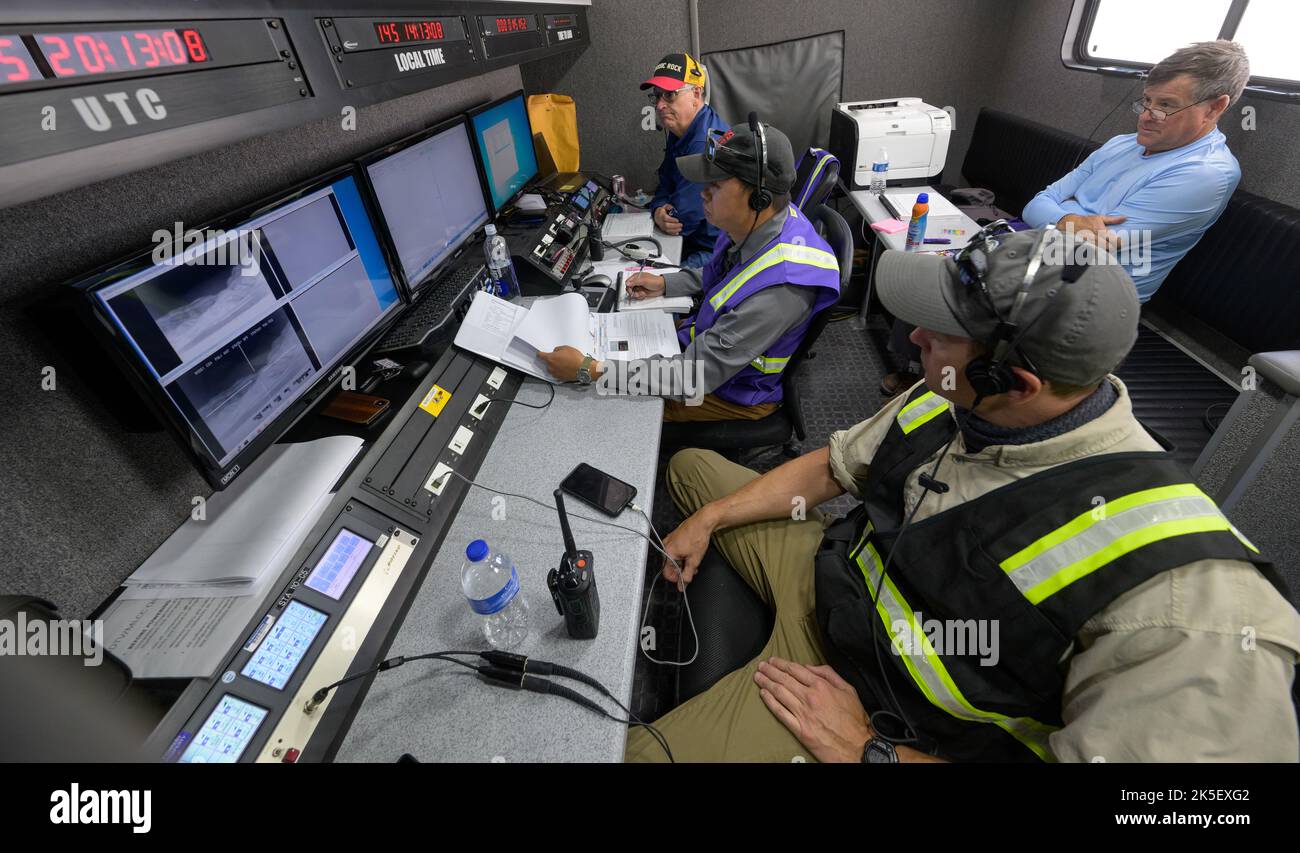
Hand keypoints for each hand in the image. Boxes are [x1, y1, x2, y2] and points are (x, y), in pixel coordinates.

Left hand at [538, 346, 586, 381]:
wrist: (583, 368)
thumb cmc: (575, 358)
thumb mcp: (566, 348)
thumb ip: (557, 349)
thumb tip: (556, 351)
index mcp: (550, 358)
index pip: (540, 355)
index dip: (540, 354)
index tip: (540, 354)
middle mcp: (550, 367)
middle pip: (546, 363)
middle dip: (551, 360)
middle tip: (559, 357)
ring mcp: (555, 374)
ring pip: (551, 369)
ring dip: (555, 366)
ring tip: (564, 363)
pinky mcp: (559, 378)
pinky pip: (556, 374)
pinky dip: (559, 371)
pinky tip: (566, 368)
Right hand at [626, 272, 664, 300]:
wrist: (662, 287)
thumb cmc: (655, 281)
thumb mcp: (644, 280)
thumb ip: (635, 282)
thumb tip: (627, 283)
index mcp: (636, 277)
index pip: (628, 282)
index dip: (628, 287)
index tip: (630, 290)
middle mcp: (637, 282)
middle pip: (629, 288)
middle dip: (632, 292)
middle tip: (635, 293)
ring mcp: (639, 288)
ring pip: (633, 293)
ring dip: (637, 294)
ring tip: (642, 293)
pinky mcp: (642, 292)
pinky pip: (637, 296)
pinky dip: (640, 296)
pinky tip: (644, 294)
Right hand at [654, 205, 682, 235]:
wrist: (657, 214)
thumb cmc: (662, 210)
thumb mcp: (665, 206)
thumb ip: (669, 207)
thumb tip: (672, 208)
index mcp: (661, 214)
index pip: (665, 218)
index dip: (671, 220)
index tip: (677, 220)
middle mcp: (660, 221)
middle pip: (666, 225)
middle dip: (674, 226)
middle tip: (680, 225)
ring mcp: (661, 226)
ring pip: (667, 230)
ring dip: (674, 230)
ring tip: (680, 229)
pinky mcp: (663, 229)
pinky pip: (667, 232)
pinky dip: (672, 233)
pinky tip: (677, 233)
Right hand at [660, 508, 715, 588]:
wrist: (703, 521)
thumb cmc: (698, 537)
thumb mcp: (694, 560)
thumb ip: (687, 575)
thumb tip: (682, 586)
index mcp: (668, 553)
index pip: (667, 573)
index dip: (677, 578)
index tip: (685, 579)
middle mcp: (666, 546)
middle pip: (670, 566)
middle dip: (681, 570)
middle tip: (693, 570)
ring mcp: (669, 540)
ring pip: (674, 558)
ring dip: (683, 563)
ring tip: (694, 561)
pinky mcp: (674, 537)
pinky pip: (675, 550)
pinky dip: (682, 555)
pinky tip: (691, 554)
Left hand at [755, 657, 873, 762]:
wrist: (857, 746)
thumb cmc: (854, 719)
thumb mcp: (848, 690)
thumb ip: (829, 674)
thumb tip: (810, 667)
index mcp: (821, 686)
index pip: (796, 670)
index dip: (782, 664)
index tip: (773, 660)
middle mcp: (809, 697)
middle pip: (784, 680)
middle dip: (770, 671)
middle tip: (761, 666)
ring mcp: (802, 713)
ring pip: (779, 693)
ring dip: (766, 683)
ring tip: (758, 677)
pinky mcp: (799, 729)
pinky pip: (780, 712)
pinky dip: (770, 702)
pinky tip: (763, 695)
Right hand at [1057, 213, 1126, 250]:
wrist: (1071, 224)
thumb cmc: (1087, 221)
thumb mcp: (1100, 218)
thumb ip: (1113, 219)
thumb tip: (1125, 218)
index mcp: (1101, 231)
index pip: (1114, 240)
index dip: (1119, 242)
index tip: (1121, 241)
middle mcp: (1095, 239)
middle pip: (1109, 248)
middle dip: (1114, 247)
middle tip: (1117, 245)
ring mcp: (1090, 245)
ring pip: (1102, 252)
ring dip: (1107, 250)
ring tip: (1109, 247)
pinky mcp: (1085, 248)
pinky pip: (1095, 253)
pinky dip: (1100, 253)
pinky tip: (1101, 251)